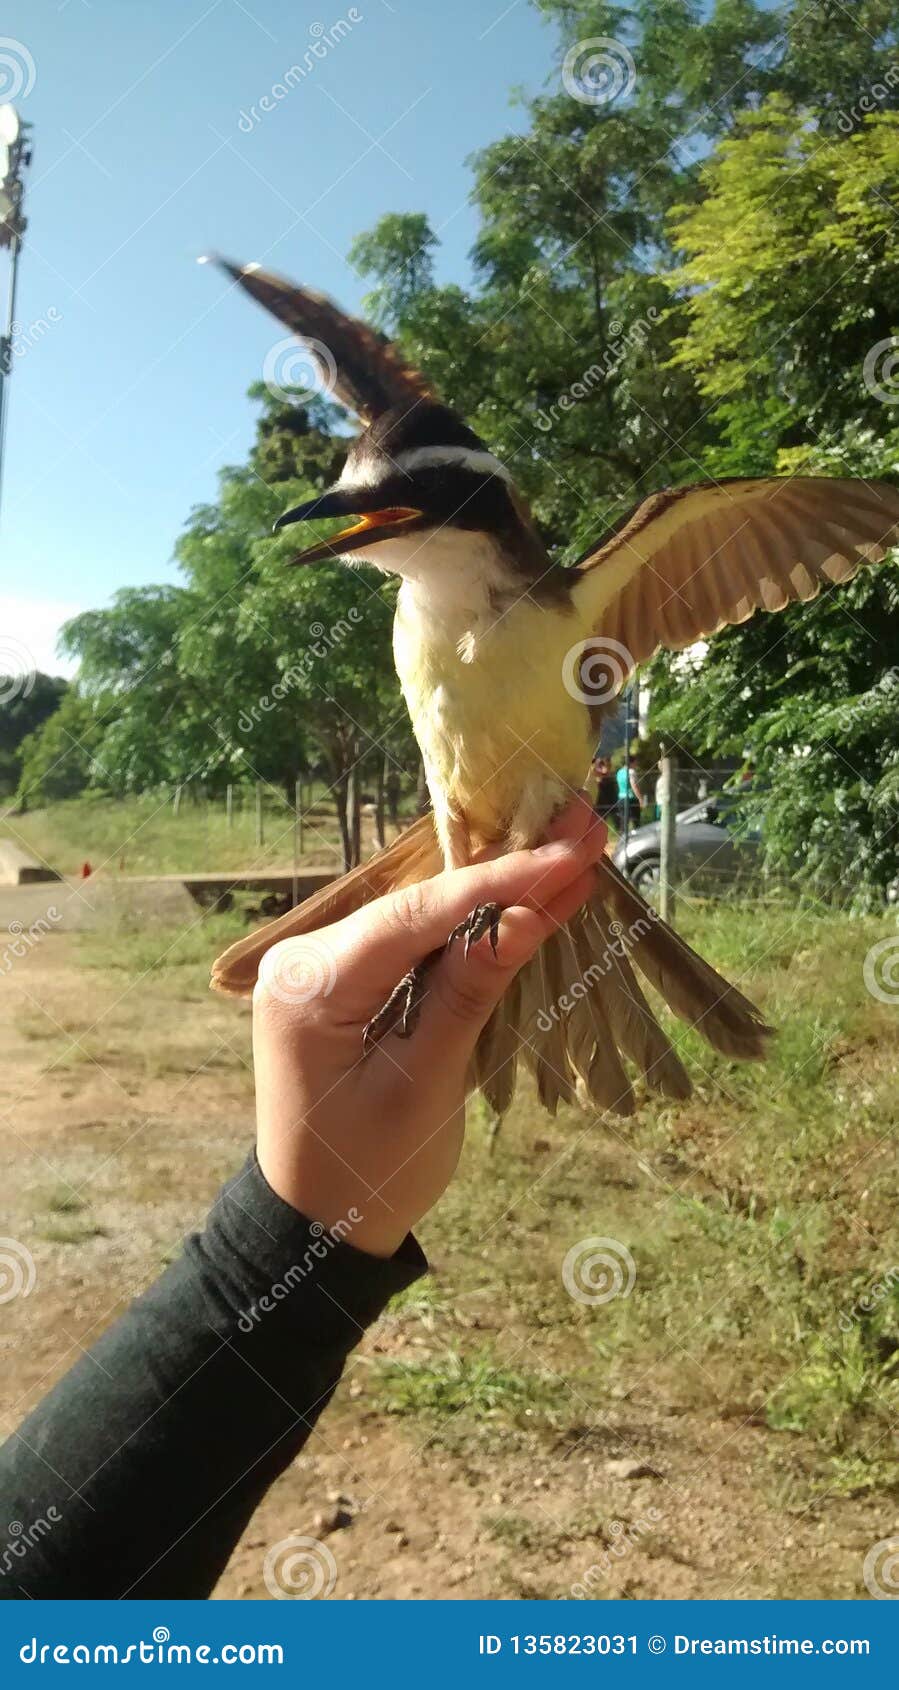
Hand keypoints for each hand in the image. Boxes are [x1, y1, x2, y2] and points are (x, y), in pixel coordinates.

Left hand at [253, 798, 606, 1256]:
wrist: (319, 1227)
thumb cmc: (367, 1173)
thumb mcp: (423, 1088)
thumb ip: (469, 993)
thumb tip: (528, 913)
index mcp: (309, 984)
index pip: (416, 914)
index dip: (499, 881)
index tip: (570, 852)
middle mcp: (309, 958)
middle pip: (419, 899)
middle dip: (504, 868)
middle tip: (582, 825)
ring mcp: (326, 965)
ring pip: (423, 912)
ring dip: (496, 887)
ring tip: (570, 846)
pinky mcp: (350, 980)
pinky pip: (416, 940)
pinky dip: (472, 924)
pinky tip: (529, 893)